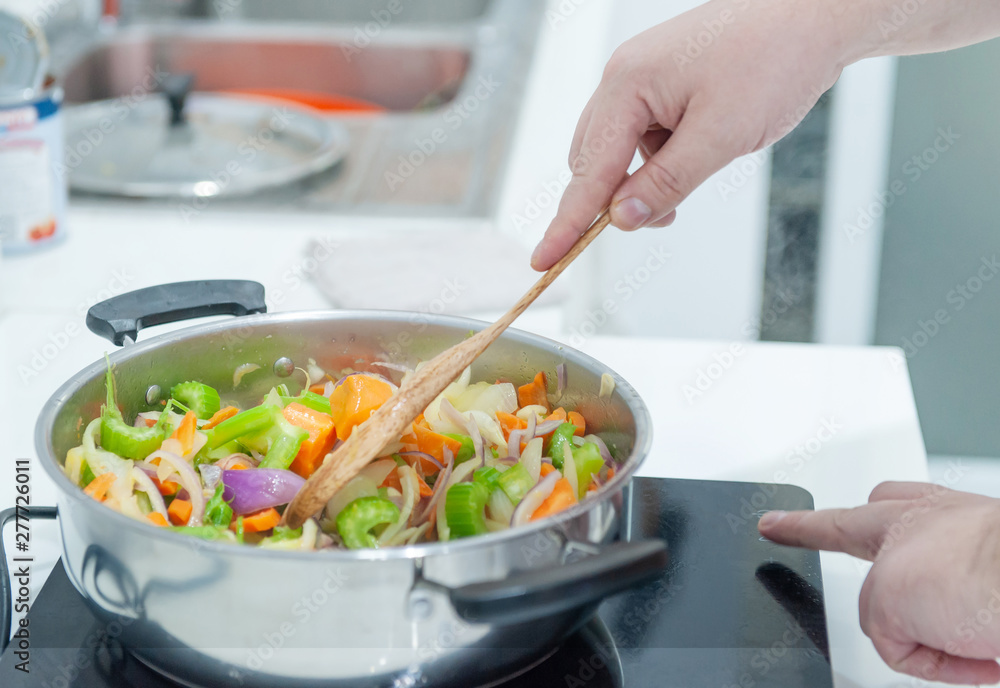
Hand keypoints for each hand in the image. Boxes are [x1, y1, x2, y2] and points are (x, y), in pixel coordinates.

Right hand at [530, 0, 857, 269]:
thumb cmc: (773, 57)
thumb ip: (667, 182)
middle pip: (593, 161)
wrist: (814, 14)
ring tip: (690, 184)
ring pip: (619, 151)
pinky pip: (644, 136)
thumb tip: (622, 219)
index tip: (544, 259)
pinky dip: (660, 160)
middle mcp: (624, 78)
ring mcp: (643, 78)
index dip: (568, 223)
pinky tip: (695, 157)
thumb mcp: (721, 134)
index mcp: (628, 85)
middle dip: (612, 200)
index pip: (588, 171)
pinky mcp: (664, 83)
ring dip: (642, 181)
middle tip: (654, 223)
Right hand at [759, 481, 999, 683]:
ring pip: (935, 609)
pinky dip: (971, 662)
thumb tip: (906, 636)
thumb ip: (877, 617)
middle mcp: (938, 532)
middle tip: (892, 599)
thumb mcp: (887, 600)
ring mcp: (978, 559)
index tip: (774, 523)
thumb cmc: (986, 574)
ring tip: (959, 636)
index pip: (832, 524)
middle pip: (892, 549)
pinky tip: (984, 657)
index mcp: (897, 520)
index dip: (797, 529)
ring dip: (940, 636)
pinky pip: (969, 650)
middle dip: (882, 574)